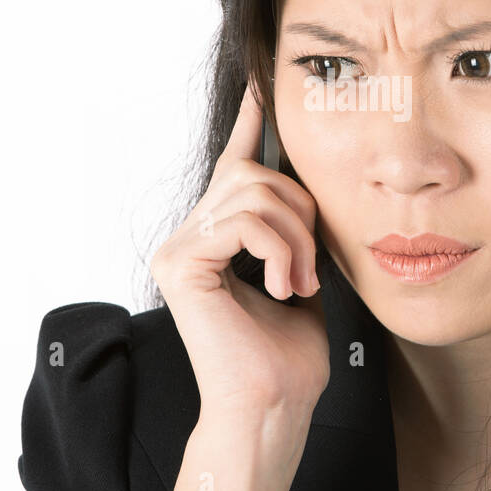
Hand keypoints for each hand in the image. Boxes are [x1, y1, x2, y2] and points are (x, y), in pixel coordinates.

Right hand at [150, 82, 329, 415]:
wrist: (273, 407)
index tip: (262, 83)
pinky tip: (283, 287)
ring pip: (254, 192)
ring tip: (299, 283)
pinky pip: (244, 220)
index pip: (234, 164)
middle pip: (252, 172)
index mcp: (218, 237)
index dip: (249, 121)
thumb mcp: (303, 273)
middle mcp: (190, 236)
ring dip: (295, 236)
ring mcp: (178, 247)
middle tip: (311, 265)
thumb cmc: (288, 356)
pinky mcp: (179, 262)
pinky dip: (279, 250)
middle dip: (299, 208)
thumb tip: (306, 186)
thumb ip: (295, 228)